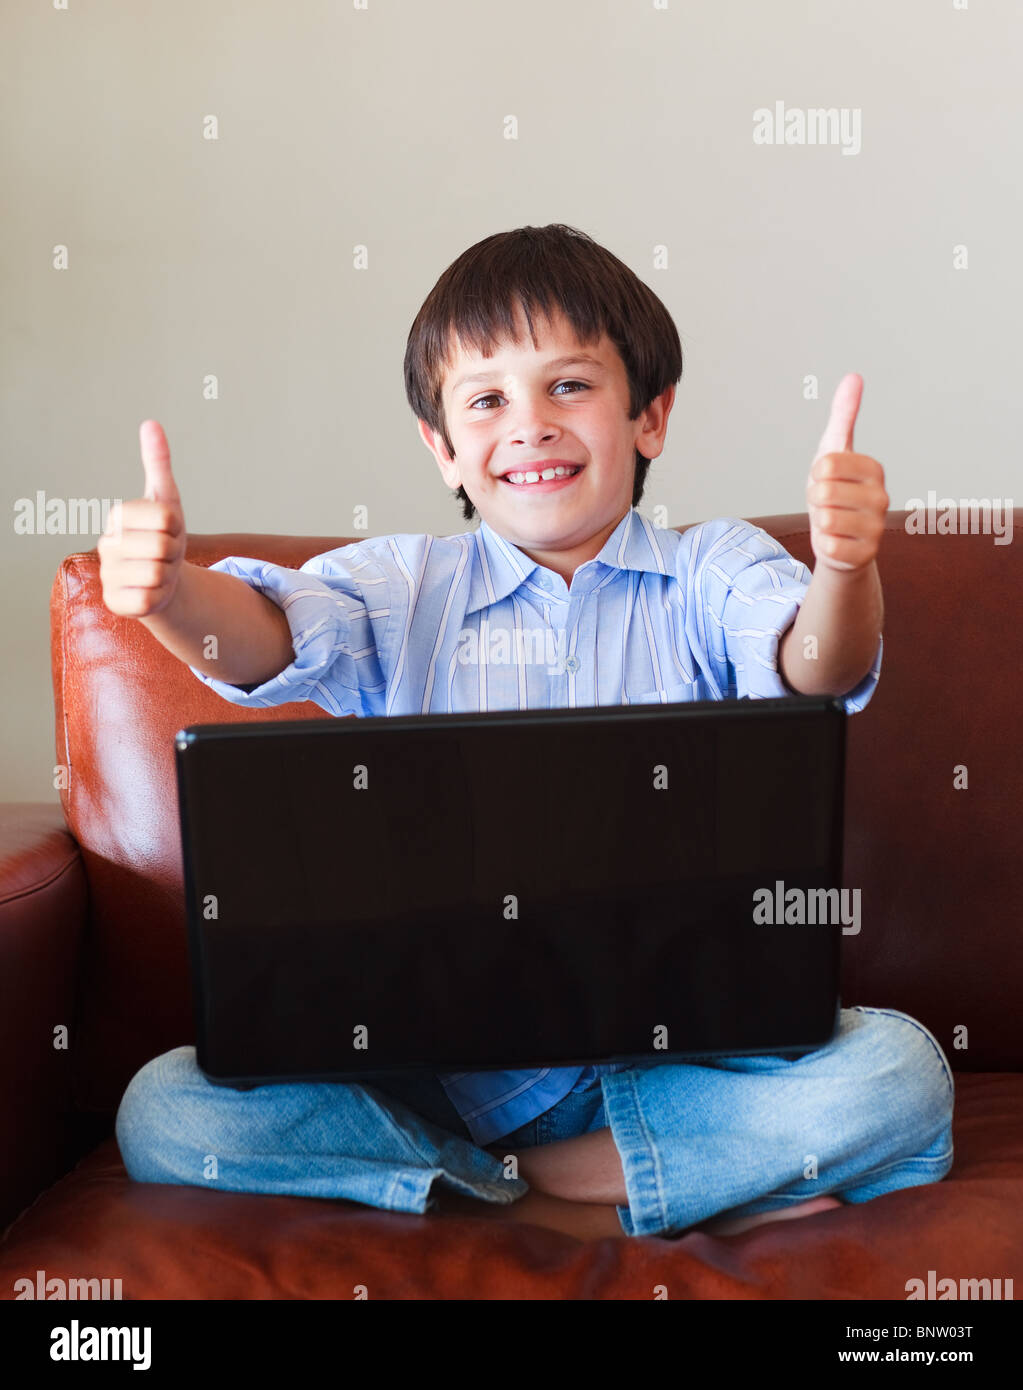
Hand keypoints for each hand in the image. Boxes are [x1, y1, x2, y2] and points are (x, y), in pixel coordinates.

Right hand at [98, 421, 186, 616]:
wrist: (163, 580)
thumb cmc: (164, 537)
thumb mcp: (167, 500)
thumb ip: (158, 463)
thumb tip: (150, 423)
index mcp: (118, 516)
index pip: (166, 518)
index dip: (177, 527)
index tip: (168, 531)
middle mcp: (106, 545)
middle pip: (163, 546)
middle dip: (174, 553)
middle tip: (165, 555)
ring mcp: (107, 575)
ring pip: (158, 575)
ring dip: (169, 576)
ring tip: (159, 571)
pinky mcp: (115, 603)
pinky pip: (150, 599)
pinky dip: (160, 597)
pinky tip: (151, 592)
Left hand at [806, 374, 888, 573]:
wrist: (839, 537)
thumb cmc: (834, 490)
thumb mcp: (834, 450)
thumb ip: (844, 415)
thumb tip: (854, 377)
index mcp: (874, 468)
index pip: (826, 464)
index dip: (816, 474)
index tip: (827, 479)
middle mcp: (882, 497)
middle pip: (822, 491)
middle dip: (815, 499)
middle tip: (827, 504)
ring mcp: (877, 527)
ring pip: (824, 519)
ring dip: (819, 522)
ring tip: (832, 521)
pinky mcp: (866, 555)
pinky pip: (828, 545)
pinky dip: (823, 544)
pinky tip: (836, 542)